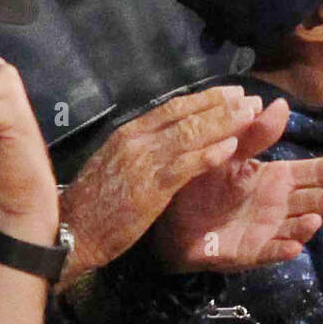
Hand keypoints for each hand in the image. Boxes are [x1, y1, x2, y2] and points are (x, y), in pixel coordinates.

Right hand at [59, 86, 264, 280]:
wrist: (70, 231)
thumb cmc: (97, 201)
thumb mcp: (118, 161)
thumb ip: (145, 145)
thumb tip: (176, 132)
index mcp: (130, 132)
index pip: (174, 106)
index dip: (207, 97)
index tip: (233, 91)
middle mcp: (137, 140)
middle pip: (186, 114)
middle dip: (223, 105)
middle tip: (252, 99)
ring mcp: (143, 162)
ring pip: (190, 134)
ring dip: (224, 123)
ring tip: (250, 115)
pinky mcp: (149, 188)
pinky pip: (185, 167)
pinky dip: (209, 155)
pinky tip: (231, 148)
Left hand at [153, 97, 322, 272]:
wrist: (172, 221)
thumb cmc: (204, 184)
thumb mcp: (229, 154)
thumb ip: (254, 135)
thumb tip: (281, 104)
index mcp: (275, 179)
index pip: (308, 173)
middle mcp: (278, 205)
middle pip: (309, 202)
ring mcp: (266, 230)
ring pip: (294, 227)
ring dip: (307, 225)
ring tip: (315, 220)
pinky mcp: (249, 253)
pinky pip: (268, 252)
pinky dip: (281, 250)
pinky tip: (293, 247)